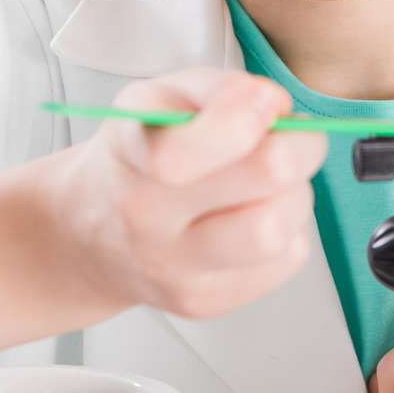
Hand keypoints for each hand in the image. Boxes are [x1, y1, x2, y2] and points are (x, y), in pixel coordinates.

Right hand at [39, 67, 326, 319]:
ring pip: (280, 229)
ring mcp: (175, 270)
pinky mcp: (206, 302)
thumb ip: (218, 90)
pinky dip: (290, 229)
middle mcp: (146, 218)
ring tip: (276, 183)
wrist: (91, 237)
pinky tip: (258, 215)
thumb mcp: (160, 98)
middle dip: (301, 146)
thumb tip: (275, 104)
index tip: (269, 101)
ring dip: (297, 194)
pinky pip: (287, 259)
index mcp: (130, 153)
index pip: (184, 150)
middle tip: (298, 137)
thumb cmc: (140, 155)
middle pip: (263, 179)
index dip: (246, 117)